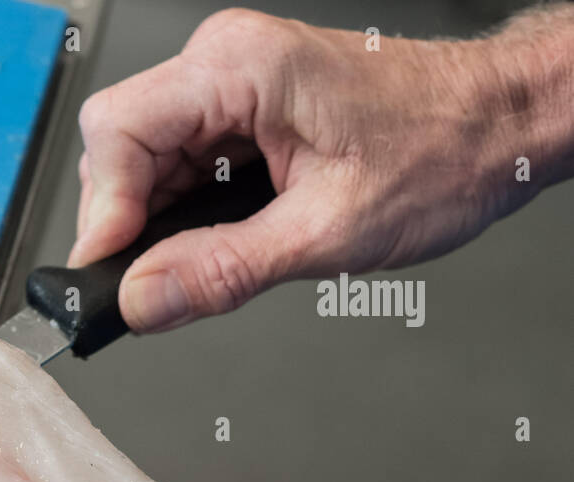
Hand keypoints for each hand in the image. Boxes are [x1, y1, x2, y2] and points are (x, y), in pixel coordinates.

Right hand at [70, 6, 573, 330]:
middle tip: (155, 285)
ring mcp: (228, 85)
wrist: (495, 125)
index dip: (102, 211)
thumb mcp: (327, 231)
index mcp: (239, 69)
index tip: (109, 273)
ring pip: (141, 161)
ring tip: (200, 263)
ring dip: (155, 222)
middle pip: (118, 148)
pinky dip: (180, 212)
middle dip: (126, 223)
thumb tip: (143, 300)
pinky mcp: (238, 110)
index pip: (117, 132)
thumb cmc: (442, 150)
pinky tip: (214, 238)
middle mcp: (224, 64)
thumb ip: (223, 270)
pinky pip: (175, 163)